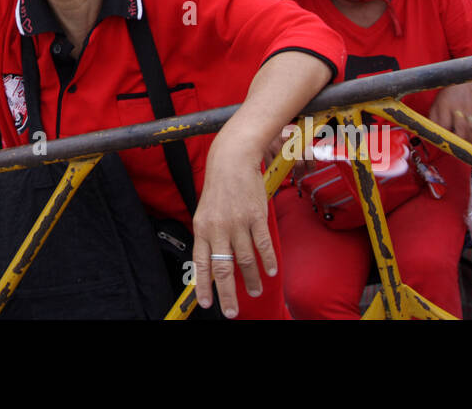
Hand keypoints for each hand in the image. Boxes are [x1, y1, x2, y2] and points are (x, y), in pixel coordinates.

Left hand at [192, 121, 274, 317]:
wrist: (231, 159)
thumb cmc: (219, 186)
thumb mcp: (206, 212)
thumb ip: (209, 236)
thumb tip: (213, 262)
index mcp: (202, 228)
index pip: (201, 262)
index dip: (204, 285)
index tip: (206, 304)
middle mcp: (218, 228)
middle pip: (222, 268)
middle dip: (227, 293)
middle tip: (231, 312)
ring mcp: (237, 222)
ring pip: (245, 259)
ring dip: (251, 279)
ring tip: (256, 291)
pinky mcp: (256, 216)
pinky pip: (263, 244)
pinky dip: (268, 260)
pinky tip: (271, 271)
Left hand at [430, 82, 471, 144]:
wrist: (464, 89)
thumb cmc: (445, 101)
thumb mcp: (434, 107)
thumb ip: (432, 122)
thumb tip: (428, 137)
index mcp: (444, 105)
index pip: (444, 125)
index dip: (444, 137)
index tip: (442, 144)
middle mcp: (459, 108)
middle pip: (461, 129)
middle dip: (458, 142)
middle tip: (454, 150)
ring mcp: (471, 112)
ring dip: (469, 143)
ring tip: (463, 149)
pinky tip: (471, 143)